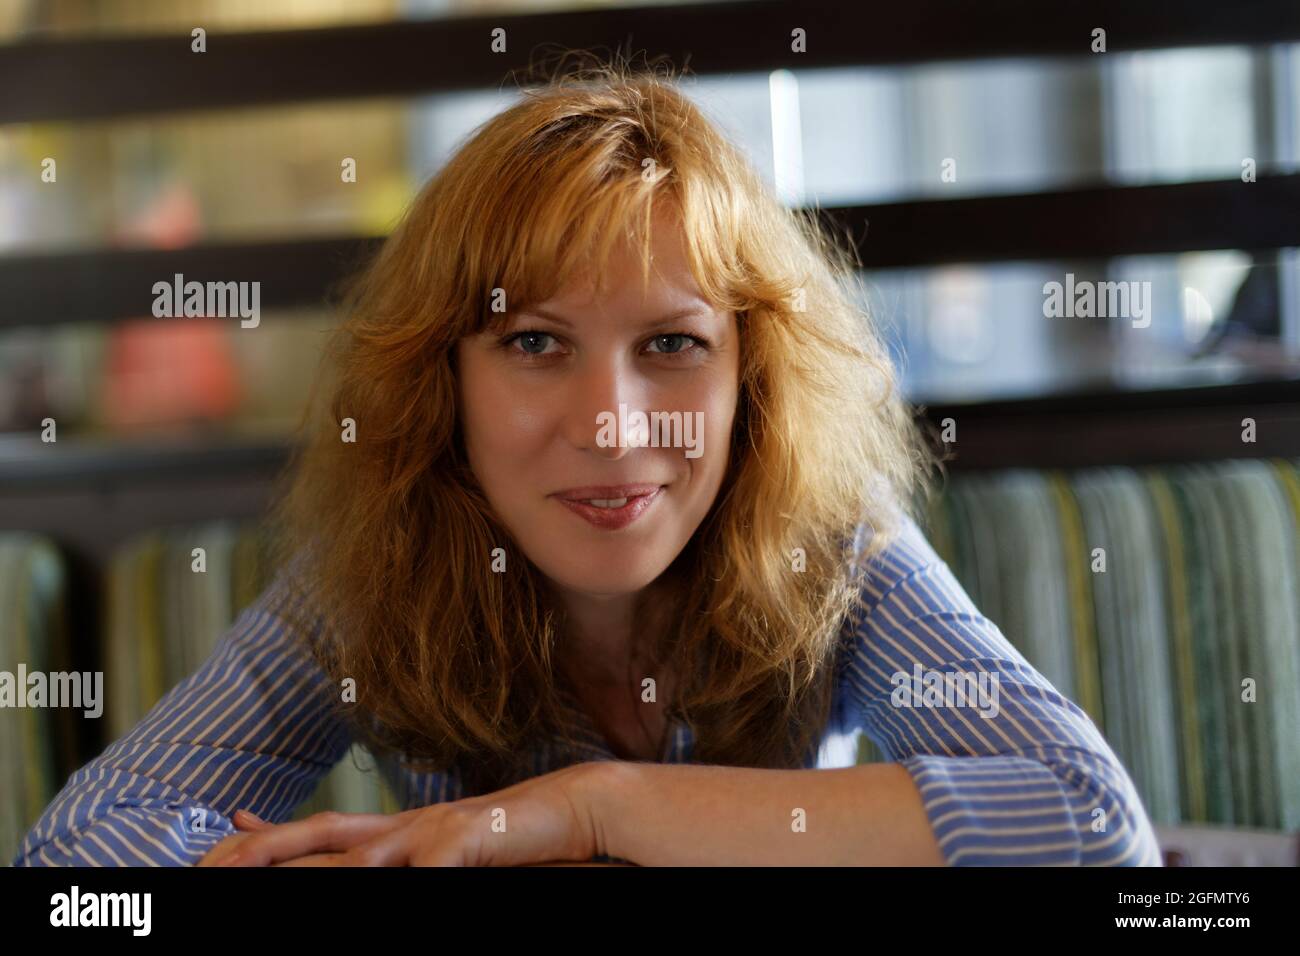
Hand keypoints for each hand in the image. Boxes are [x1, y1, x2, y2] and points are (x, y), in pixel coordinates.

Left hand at [204, 762, 604, 866]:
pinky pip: (430, 870)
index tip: (226, 835)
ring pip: (362, 856)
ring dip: (318, 867)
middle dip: (269, 849)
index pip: (323, 830)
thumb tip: (376, 862)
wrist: (569, 808)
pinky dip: (413, 878)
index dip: (272, 834)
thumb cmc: (509, 839)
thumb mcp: (450, 852)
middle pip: (324, 837)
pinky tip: (404, 883)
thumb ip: (411, 858)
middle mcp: (406, 826)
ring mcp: (434, 832)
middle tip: (220, 863)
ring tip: (269, 869)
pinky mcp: (466, 842)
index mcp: (400, 830)